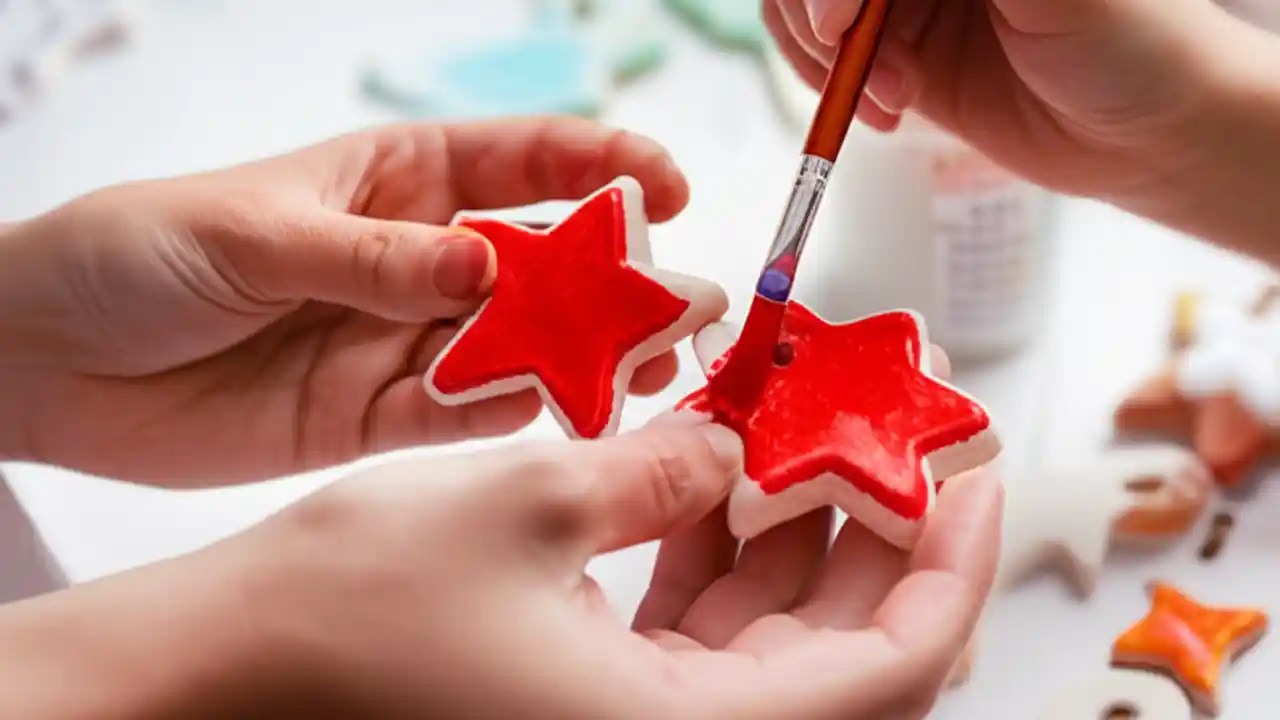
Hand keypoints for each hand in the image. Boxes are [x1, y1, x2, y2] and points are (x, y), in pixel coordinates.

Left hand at [0, 118, 700, 482]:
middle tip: (681, 300)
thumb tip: (486, 266)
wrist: (51, 359)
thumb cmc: (139, 252)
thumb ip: (374, 258)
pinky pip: (459, 413)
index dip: (599, 165)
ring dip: (581, 353)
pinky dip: (507, 413)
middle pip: (538, 263)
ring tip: (645, 364)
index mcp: (395, 179)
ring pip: (514, 345)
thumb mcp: (254, 232)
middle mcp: (417, 259)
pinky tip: (552, 411)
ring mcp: (401, 340)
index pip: (518, 161)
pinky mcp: (376, 415)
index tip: (665, 181)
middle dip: (613, 276)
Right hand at [0, 417, 1000, 717]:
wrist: (227, 666)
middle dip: (872, 526)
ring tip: (797, 420)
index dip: (950, 563)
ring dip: (791, 530)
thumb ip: (663, 469)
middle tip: (886, 419)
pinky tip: (713, 465)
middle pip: (840, 652)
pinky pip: (697, 637)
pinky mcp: (591, 706)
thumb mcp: (530, 500)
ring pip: (768, 640)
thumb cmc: (352, 602)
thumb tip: (735, 446)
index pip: (893, 670)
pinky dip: (718, 553)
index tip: (972, 465)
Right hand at [765, 0, 1279, 218]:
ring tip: (891, 98)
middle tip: (850, 55)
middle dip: (819, 12)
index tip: (843, 19)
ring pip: (807, 11)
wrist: (1148, 134)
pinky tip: (887, 113)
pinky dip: (832, 90)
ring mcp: (910, 3)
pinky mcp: (900, 59)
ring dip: (824, 57)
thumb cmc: (1130, 40)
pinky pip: (826, 62)